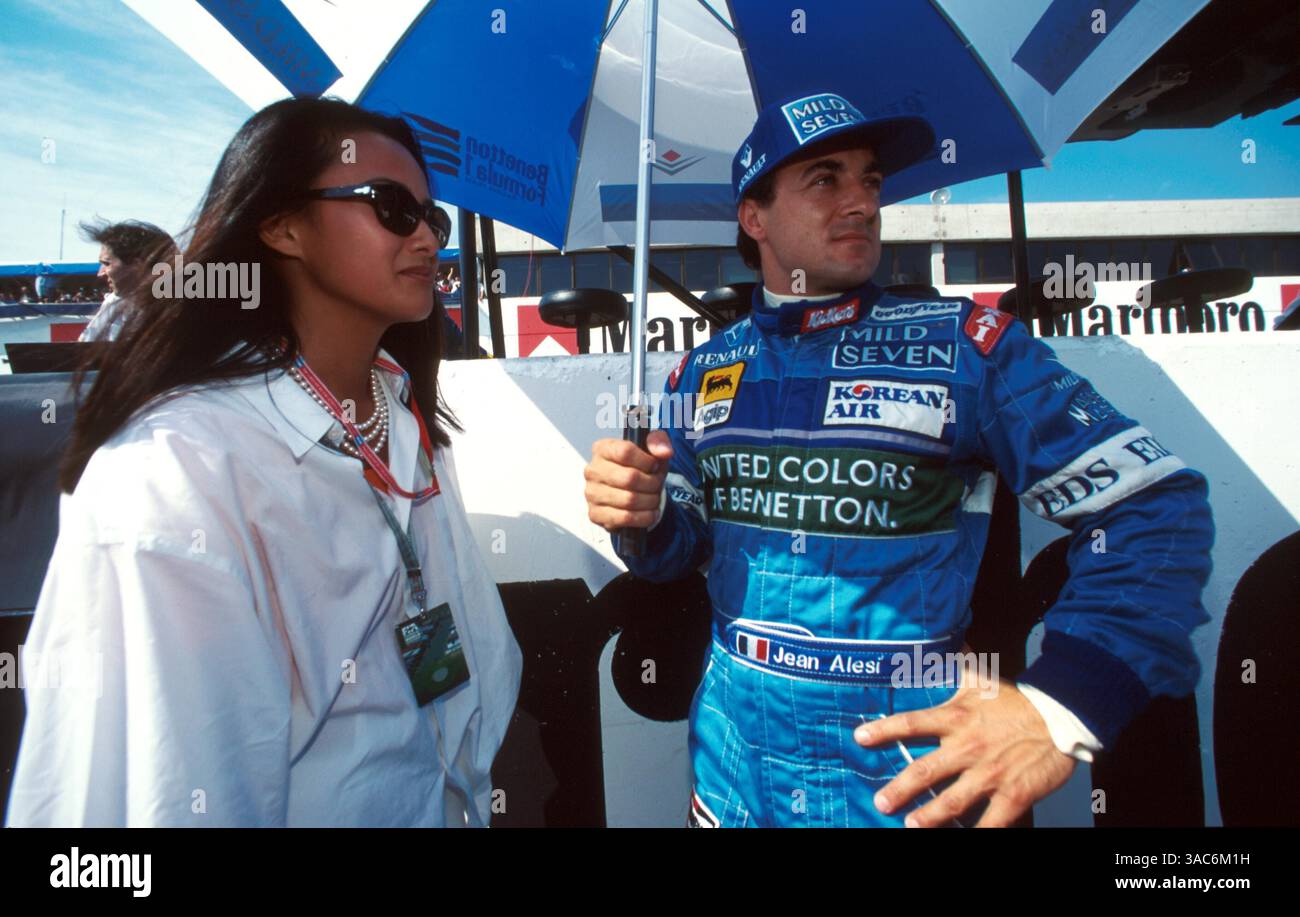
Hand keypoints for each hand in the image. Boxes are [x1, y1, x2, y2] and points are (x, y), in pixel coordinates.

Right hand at [584, 430, 671, 531]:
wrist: (630, 493)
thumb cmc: (638, 469)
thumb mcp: (651, 450)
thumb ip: (658, 442)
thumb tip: (664, 452)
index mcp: (603, 449)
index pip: (625, 451)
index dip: (647, 461)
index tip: (654, 466)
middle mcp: (593, 470)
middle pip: (630, 478)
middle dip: (652, 484)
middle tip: (657, 485)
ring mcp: (591, 494)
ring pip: (629, 500)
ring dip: (650, 502)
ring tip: (654, 499)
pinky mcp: (595, 514)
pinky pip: (625, 518)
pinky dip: (644, 517)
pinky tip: (649, 513)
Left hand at [853, 657, 1075, 826]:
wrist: (1062, 718)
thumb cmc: (1018, 701)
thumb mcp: (982, 680)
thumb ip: (957, 665)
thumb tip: (944, 639)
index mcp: (957, 718)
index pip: (912, 723)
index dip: (883, 729)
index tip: (859, 737)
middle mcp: (968, 747)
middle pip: (925, 771)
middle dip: (899, 789)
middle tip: (881, 803)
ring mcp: (990, 774)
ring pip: (952, 801)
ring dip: (928, 817)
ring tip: (910, 825)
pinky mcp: (1013, 795)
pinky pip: (991, 822)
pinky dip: (978, 834)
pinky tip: (964, 839)